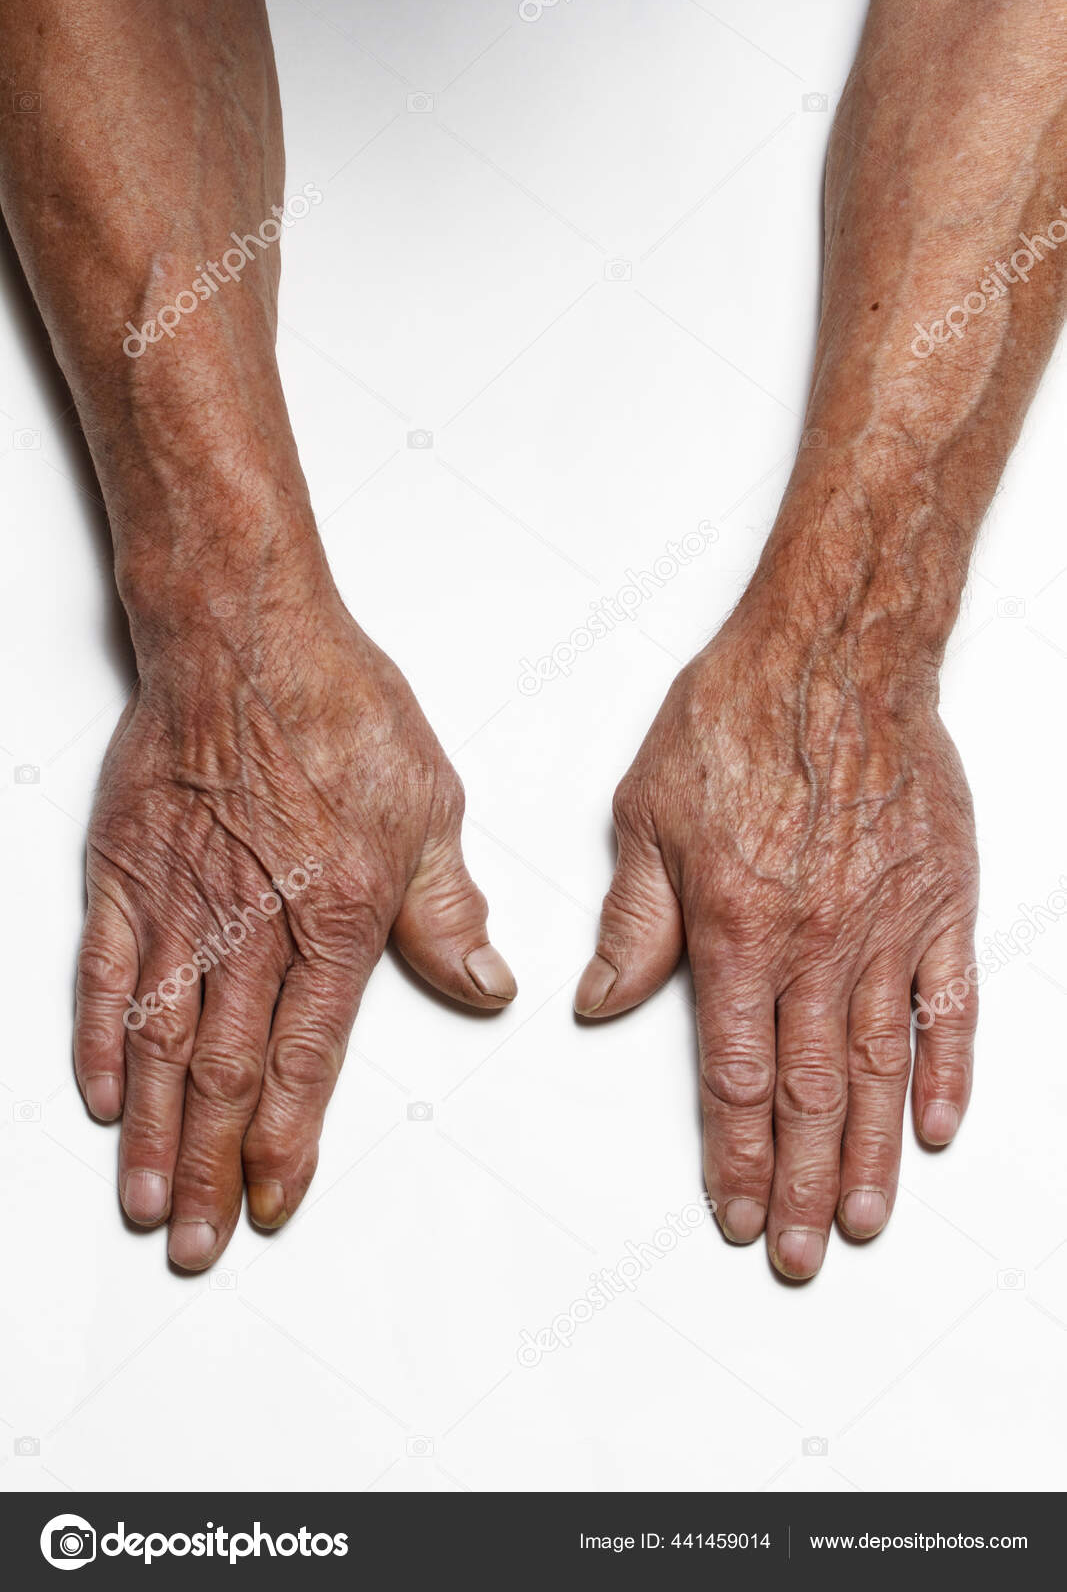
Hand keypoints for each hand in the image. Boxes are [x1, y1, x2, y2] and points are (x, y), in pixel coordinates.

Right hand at [73, 593, 514, 1269]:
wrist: (244, 637)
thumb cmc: (338, 709)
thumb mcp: (429, 806)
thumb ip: (448, 910)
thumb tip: (487, 985)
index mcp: (337, 914)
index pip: (307, 1056)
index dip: (287, 1139)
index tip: (275, 1198)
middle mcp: (252, 922)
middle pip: (223, 1069)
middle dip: (210, 1165)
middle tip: (196, 1237)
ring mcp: (180, 899)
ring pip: (159, 1040)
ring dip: (152, 1131)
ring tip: (142, 1199)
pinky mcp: (126, 870)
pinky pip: (104, 970)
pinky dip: (101, 1038)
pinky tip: (102, 1096)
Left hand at [576, 594, 977, 1278]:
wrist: (833, 655)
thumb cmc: (736, 720)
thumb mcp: (649, 816)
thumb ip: (633, 921)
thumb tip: (598, 1000)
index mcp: (735, 929)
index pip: (735, 1075)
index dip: (734, 1154)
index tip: (731, 1210)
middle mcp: (814, 944)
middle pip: (808, 1094)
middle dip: (798, 1185)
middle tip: (795, 1253)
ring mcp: (886, 927)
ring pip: (877, 1068)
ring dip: (868, 1155)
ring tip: (861, 1222)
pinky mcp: (941, 902)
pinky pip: (949, 1005)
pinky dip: (946, 1071)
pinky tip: (935, 1127)